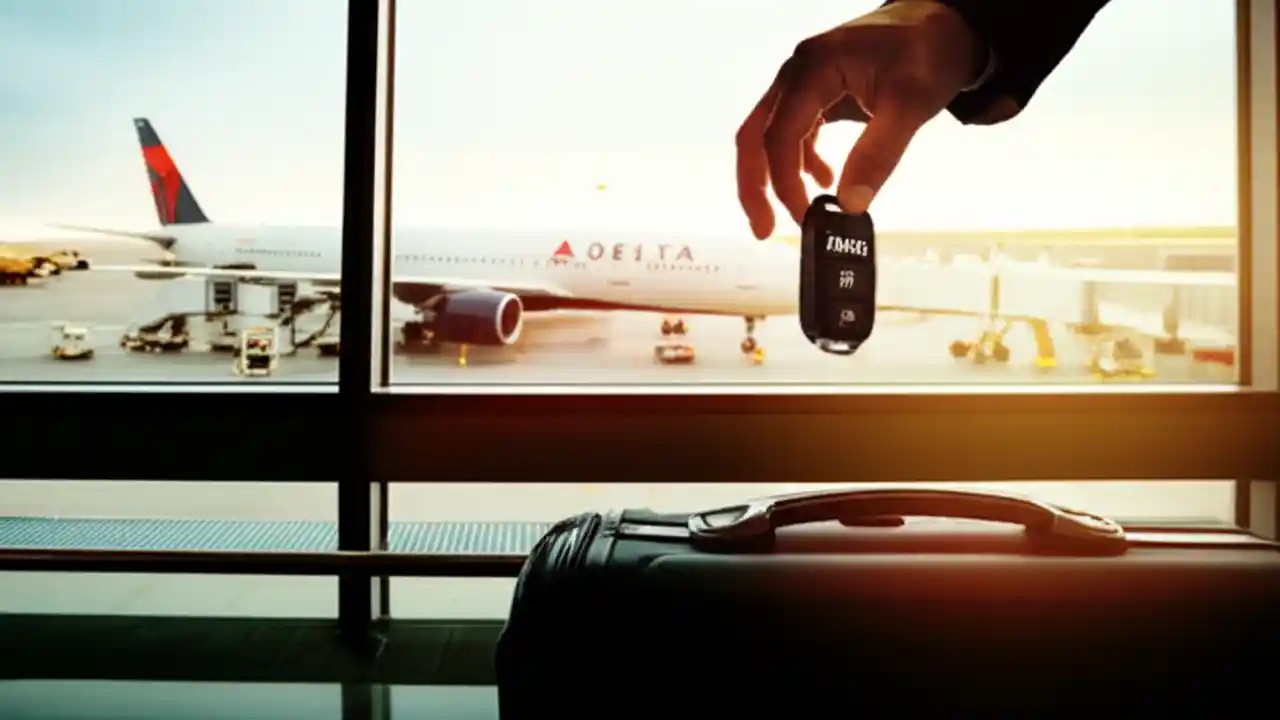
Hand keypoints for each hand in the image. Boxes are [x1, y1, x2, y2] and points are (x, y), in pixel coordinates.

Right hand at [735, 0, 986, 238]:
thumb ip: (878, 154)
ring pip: (767, 135)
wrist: (944, 24)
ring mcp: (802, 81)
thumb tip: (851, 204)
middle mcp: (797, 72)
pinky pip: (791, 129)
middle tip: (764, 228)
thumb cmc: (928, 50)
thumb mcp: (910, 104)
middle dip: (755, 186)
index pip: (779, 136)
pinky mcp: (815, 91)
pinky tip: (823, 178)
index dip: (784, 182)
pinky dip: (798, 160)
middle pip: (755, 135)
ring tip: (794, 212)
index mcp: (813, 68)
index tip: (803, 215)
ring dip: (774, 176)